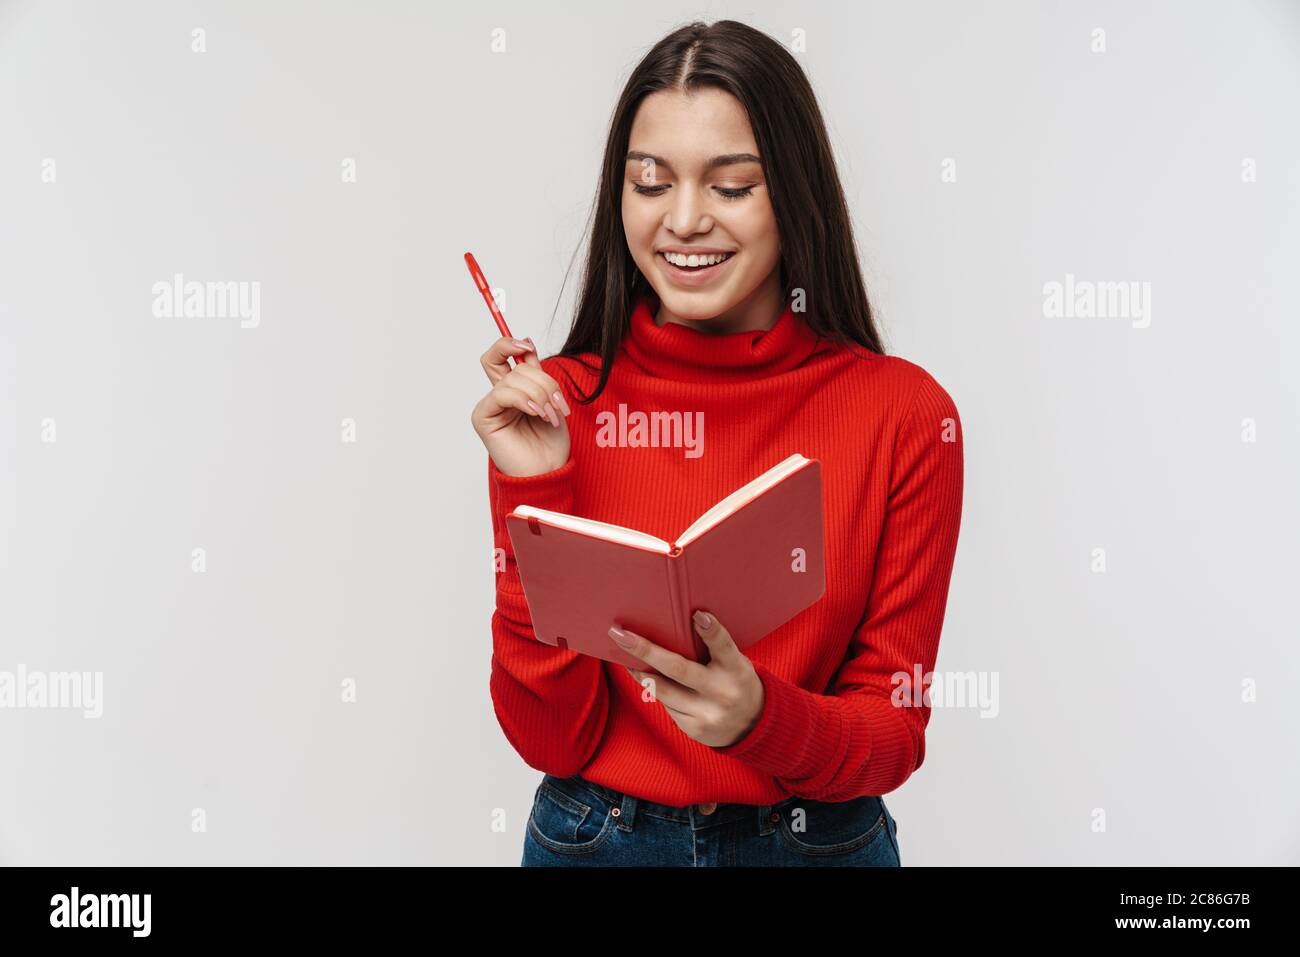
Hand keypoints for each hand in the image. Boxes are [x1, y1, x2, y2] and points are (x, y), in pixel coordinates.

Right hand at [470, 335, 571, 476]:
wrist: (547, 472)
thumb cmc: (549, 443)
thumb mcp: (550, 399)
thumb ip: (537, 373)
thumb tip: (526, 342)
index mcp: (514, 389)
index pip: (502, 354)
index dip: (510, 344)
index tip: (527, 347)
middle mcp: (499, 395)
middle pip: (516, 367)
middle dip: (544, 382)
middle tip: (558, 404)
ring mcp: (490, 406)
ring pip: (513, 379)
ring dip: (540, 395)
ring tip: (550, 416)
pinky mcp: (483, 417)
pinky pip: (502, 393)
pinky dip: (524, 400)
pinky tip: (536, 414)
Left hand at [609, 610, 764, 748]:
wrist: (752, 726)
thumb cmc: (734, 681)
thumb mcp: (734, 662)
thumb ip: (713, 648)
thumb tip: (673, 625)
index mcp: (736, 669)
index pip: (724, 646)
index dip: (711, 630)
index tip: (698, 615)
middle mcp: (722, 692)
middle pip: (679, 669)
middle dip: (647, 651)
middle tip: (621, 635)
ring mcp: (707, 713)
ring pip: (664, 690)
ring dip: (640, 672)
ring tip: (623, 655)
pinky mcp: (694, 728)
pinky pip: (667, 705)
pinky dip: (655, 689)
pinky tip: (644, 677)